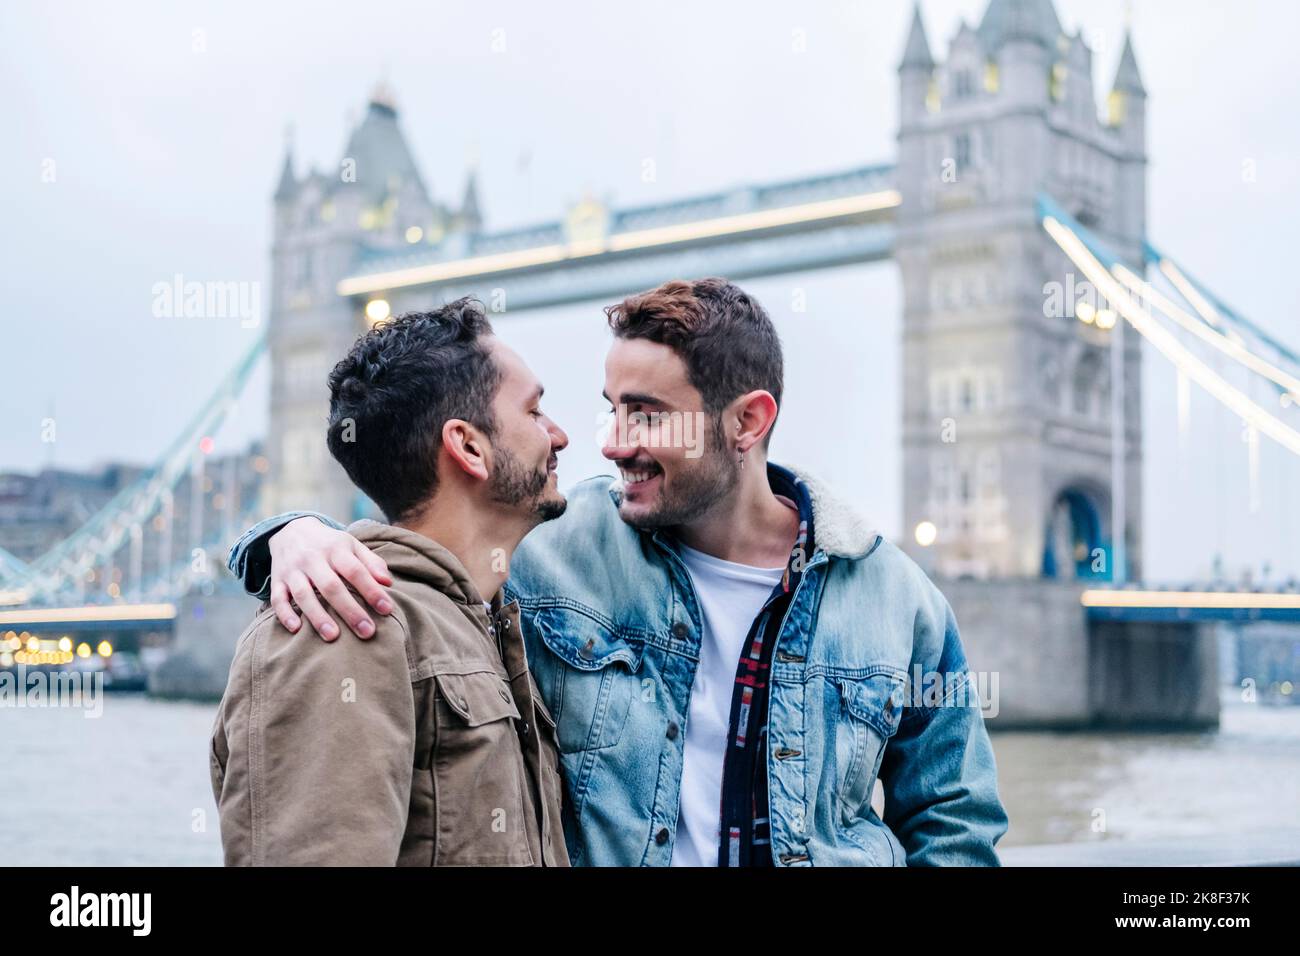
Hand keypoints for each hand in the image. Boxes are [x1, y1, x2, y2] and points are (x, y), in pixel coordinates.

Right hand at [268, 517, 393, 639]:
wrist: (291, 529)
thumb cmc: (329, 544)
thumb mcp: (352, 545)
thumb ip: (371, 562)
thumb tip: (388, 583)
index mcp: (336, 549)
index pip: (355, 570)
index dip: (371, 590)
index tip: (386, 609)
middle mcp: (313, 558)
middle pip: (331, 586)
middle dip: (350, 610)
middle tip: (366, 632)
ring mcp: (293, 570)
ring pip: (304, 594)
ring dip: (318, 616)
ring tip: (333, 637)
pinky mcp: (277, 580)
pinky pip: (278, 598)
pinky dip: (285, 614)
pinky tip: (296, 629)